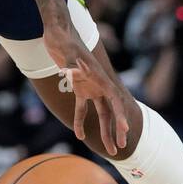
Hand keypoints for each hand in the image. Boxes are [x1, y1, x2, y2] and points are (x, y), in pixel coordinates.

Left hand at [43, 24, 129, 155]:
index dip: (121, 114)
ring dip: (104, 131)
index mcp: (99, 77)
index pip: (114, 99)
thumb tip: (71, 73)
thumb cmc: (62, 40)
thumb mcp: (66, 52)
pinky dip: (80, 121)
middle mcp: (98, 84)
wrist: (57, 32)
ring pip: (101, 113)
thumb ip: (70, 64)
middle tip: (121, 148)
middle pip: (111, 110)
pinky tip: (79, 136)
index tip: (125, 129)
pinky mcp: (79, 88)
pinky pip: (82, 109)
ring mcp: (90, 87)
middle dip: (116, 130)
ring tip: (111, 151)